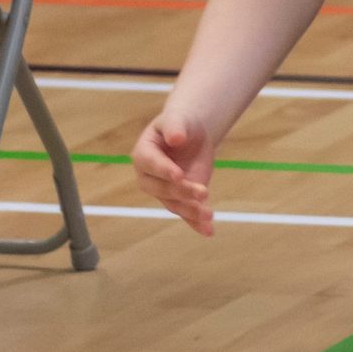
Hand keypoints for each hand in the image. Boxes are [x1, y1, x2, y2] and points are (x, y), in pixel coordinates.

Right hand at [132, 105, 218, 234]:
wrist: (189, 135)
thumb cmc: (180, 124)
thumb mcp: (177, 119)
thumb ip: (175, 127)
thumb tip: (176, 138)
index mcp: (143, 154)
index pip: (151, 164)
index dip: (164, 170)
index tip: (179, 175)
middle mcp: (149, 177)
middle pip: (161, 189)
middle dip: (182, 192)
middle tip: (204, 192)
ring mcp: (163, 191)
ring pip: (174, 204)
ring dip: (191, 212)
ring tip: (209, 215)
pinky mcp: (180, 199)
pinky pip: (185, 214)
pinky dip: (196, 224)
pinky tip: (208, 231)